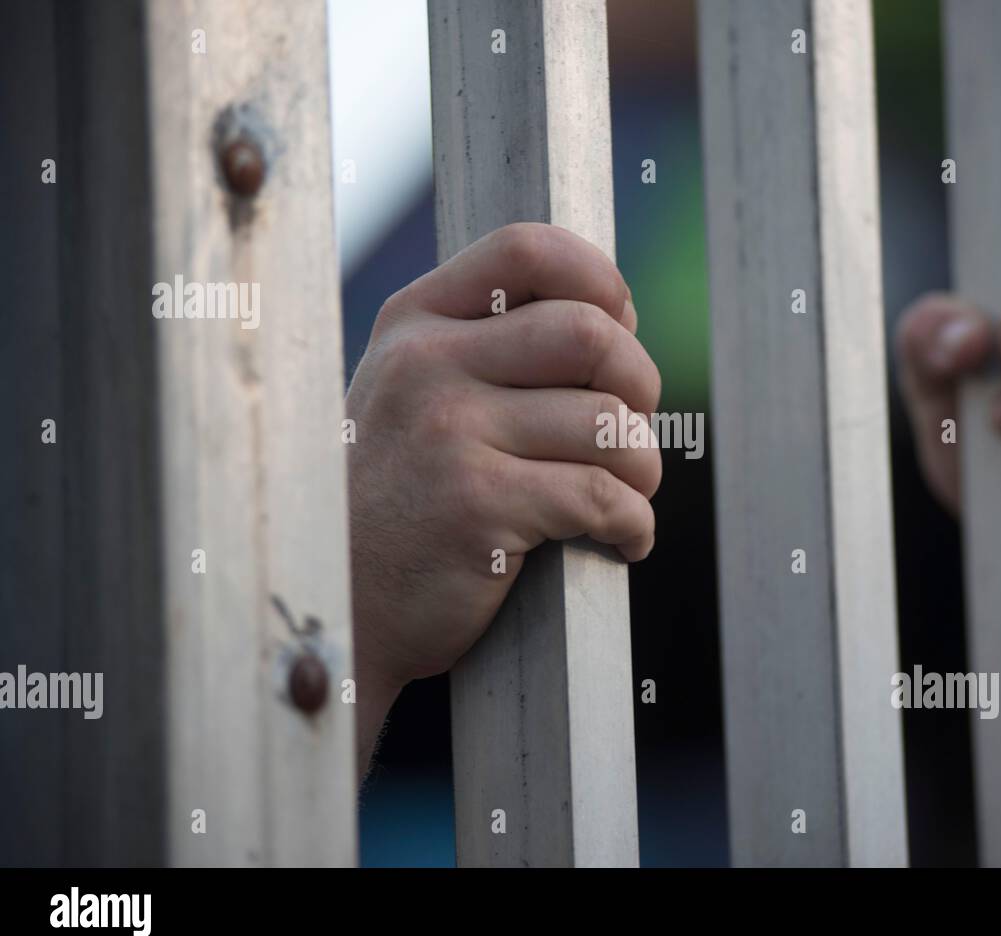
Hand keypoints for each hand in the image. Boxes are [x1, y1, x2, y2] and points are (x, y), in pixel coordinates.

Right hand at [345, 223, 660, 694]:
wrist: (340, 601)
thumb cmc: (402, 498)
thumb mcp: (416, 394)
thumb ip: (491, 347)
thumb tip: (619, 320)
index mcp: (415, 322)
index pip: (528, 250)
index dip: (600, 283)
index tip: (620, 332)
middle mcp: (427, 364)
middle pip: (591, 335)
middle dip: (640, 387)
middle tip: (627, 434)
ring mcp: (449, 434)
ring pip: (609, 423)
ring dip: (641, 469)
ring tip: (625, 496)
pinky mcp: (477, 507)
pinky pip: (603, 497)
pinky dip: (634, 525)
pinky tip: (623, 540)